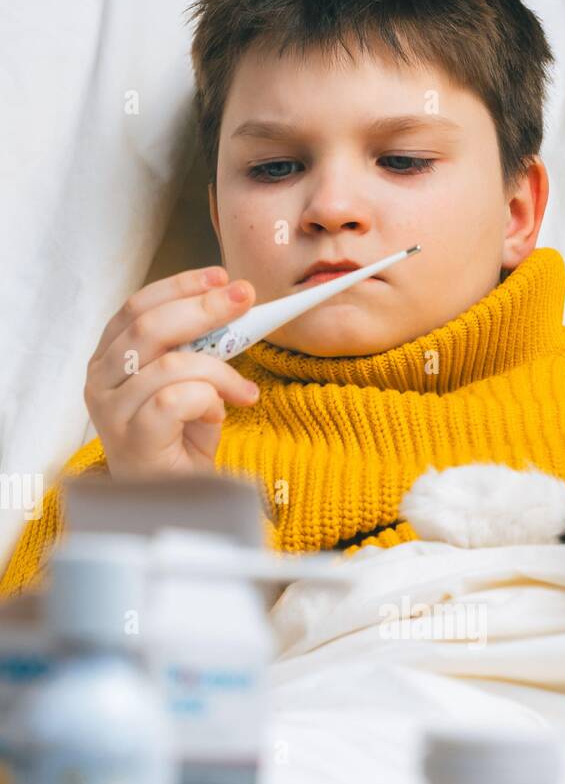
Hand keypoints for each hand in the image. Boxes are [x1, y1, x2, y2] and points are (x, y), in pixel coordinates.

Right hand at [84, 266, 260, 477]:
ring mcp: (111, 410)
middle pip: (149, 326)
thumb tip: (234, 305)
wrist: (171, 505)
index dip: (180, 287)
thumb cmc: (179, 445)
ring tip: (243, 392)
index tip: (221, 277)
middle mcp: (101, 380)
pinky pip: (176, 399)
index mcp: (110, 360)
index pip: (137, 308)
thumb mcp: (190, 387)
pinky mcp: (131, 438)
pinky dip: (208, 400)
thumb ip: (199, 351)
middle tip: (244, 300)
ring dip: (219, 370)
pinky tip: (219, 418)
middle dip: (203, 307)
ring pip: (168, 363)